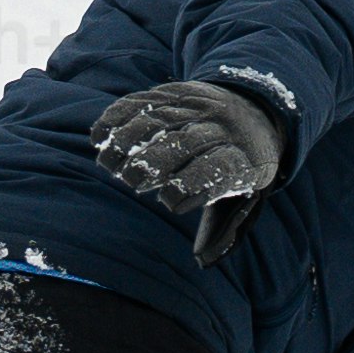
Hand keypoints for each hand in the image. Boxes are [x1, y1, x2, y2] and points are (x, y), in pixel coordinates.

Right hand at [91, 75, 289, 253]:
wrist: (255, 111)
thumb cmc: (240, 165)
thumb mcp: (243, 193)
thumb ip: (223, 225)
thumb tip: (202, 260)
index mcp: (242, 157)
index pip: (220, 168)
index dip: (193, 184)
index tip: (168, 203)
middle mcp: (221, 128)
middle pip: (186, 141)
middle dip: (156, 160)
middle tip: (130, 180)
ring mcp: (198, 105)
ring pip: (160, 117)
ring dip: (129, 139)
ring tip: (107, 162)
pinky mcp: (175, 91)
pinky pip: (142, 99)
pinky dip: (116, 116)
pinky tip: (99, 136)